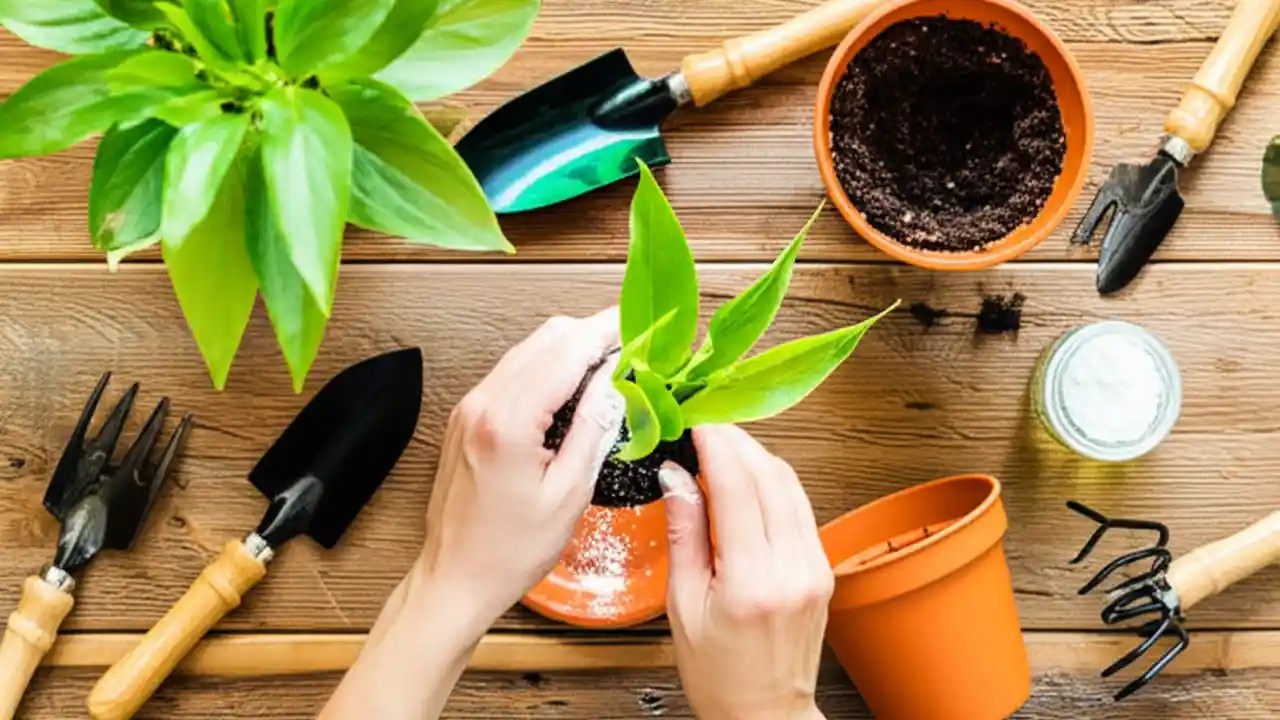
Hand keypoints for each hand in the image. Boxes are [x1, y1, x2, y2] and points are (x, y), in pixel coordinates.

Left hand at [418, 307, 624, 622]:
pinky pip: (512, 372)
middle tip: (634, 344)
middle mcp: (482, 404)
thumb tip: (617, 382)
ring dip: (570, 348)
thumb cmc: (508, 551)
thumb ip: (594, 427)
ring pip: (528, 350)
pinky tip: (573, 385)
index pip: (568, 350)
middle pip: (547, 337)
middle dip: (593, 333)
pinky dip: (546, 367)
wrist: (455, 578)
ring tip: (611, 363)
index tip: (641, 323)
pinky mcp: (466, 417)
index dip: (609, 331)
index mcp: (508, 422)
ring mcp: (469, 407)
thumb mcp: (569, 493)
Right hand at [660, 425, 832, 719]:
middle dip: (736, 441)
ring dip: (756, 456)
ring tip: (723, 446)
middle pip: (768, 477)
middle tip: (705, 424)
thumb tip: (677, 476)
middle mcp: (791, 570)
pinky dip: (772, 483)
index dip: (717, 443)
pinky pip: (799, 507)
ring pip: (790, 485)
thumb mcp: (683, 606)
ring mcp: (814, 567)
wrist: (765, 714)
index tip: (697, 420)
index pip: (736, 488)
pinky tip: (747, 481)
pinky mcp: (822, 568)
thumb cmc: (719, 675)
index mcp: (751, 583)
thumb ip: (685, 533)